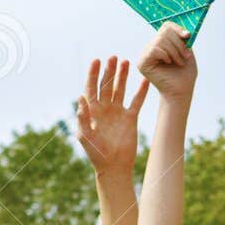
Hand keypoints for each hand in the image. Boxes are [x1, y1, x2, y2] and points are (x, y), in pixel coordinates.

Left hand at [75, 56, 147, 179]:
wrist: (114, 167)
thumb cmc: (96, 154)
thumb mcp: (86, 136)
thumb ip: (82, 117)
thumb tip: (79, 97)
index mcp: (92, 111)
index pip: (91, 88)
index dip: (93, 74)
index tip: (96, 60)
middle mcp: (105, 108)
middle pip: (107, 85)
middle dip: (109, 71)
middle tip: (113, 57)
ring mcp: (118, 112)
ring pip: (121, 89)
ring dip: (123, 76)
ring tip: (126, 62)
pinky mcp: (130, 118)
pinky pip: (136, 101)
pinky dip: (141, 91)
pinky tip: (145, 80)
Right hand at [137, 24, 195, 103]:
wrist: (181, 91)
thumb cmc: (184, 73)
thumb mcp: (187, 50)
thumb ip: (182, 37)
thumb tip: (183, 29)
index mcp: (162, 43)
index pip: (166, 26)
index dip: (177, 28)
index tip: (187, 36)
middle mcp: (151, 46)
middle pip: (164, 32)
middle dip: (178, 44)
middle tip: (185, 56)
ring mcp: (145, 54)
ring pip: (160, 40)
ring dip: (175, 52)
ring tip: (179, 62)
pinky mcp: (142, 62)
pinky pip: (154, 49)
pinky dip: (165, 55)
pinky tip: (167, 64)